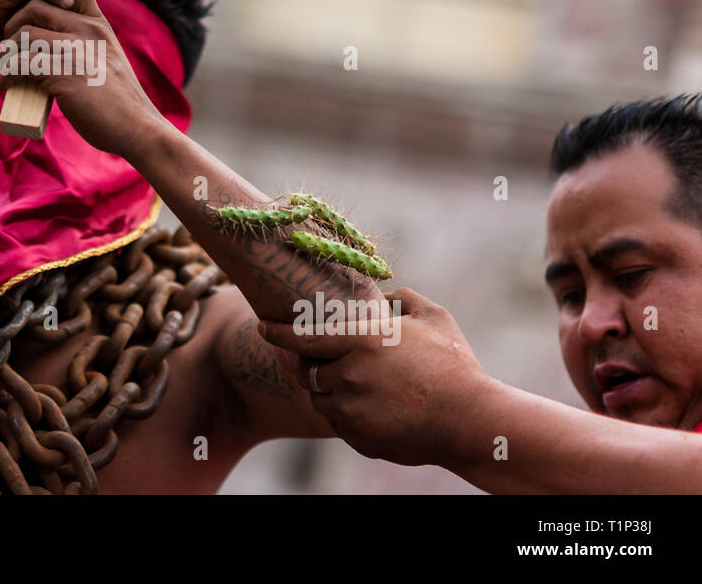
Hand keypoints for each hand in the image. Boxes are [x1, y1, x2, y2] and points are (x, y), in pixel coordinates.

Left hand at [0, 0, 165, 158]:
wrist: (137, 128)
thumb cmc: (117, 100)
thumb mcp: (106, 58)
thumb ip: (85, 43)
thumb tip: (50, 41)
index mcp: (98, 24)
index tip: (25, 21)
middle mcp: (89, 30)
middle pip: (35, 6)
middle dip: (13, 25)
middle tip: (7, 46)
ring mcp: (78, 51)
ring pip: (25, 32)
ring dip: (7, 51)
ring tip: (5, 66)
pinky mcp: (66, 75)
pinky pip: (23, 63)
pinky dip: (8, 73)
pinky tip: (6, 84)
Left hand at [256, 287, 489, 466]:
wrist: (472, 422)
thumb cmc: (455, 365)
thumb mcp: (434, 317)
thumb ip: (403, 299)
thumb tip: (384, 296)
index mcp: (362, 341)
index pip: (302, 335)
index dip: (277, 331)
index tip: (262, 326)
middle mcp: (349, 375)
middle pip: (306, 370)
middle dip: (306, 364)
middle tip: (316, 359)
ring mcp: (352, 410)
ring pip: (320, 398)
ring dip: (327, 390)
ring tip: (355, 384)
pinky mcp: (358, 438)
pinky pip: (338, 424)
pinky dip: (345, 413)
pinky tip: (370, 407)